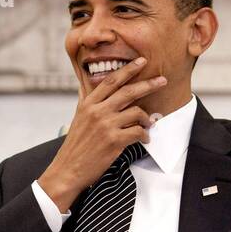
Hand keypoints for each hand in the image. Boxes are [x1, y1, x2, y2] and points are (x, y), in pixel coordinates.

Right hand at [38, 58, 166, 211]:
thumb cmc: (75, 146)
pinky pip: (138, 132)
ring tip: (150, 123)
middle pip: (128, 92)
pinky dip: (145, 135)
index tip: (141, 62)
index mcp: (89, 104)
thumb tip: (86, 85)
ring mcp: (106, 126)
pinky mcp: (114, 141)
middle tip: (162, 80)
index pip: (111, 81)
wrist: (68, 169)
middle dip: (148, 84)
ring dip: (147, 118)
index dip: (128, 70)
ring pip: (137, 112)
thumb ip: (86, 101)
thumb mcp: (78, 117)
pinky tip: (145, 138)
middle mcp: (97, 111)